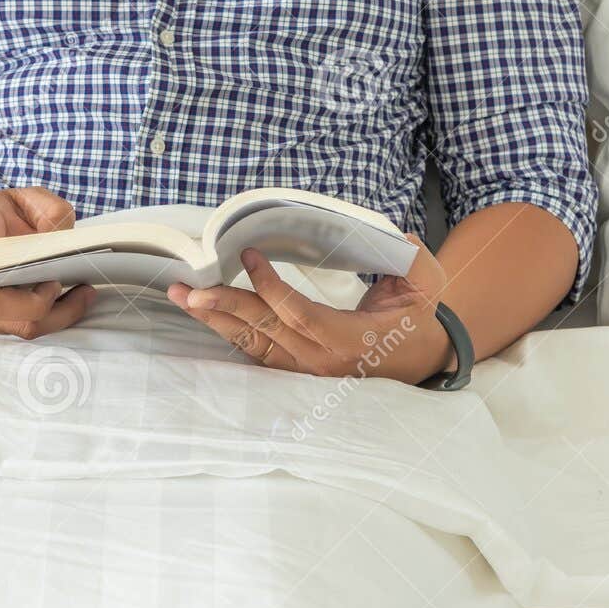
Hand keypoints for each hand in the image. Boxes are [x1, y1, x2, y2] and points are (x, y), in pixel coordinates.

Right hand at [0, 187, 95, 337]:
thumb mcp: (22, 198)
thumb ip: (48, 208)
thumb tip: (64, 235)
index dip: (2, 253)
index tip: (37, 254)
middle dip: (41, 300)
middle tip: (63, 280)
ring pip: (20, 325)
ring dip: (59, 314)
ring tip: (85, 292)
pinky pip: (27, 328)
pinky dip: (55, 318)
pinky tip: (73, 299)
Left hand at [166, 237, 454, 383]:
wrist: (420, 357)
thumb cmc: (418, 315)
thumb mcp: (425, 283)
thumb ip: (409, 259)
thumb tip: (396, 237)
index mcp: (352, 342)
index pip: (301, 316)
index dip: (272, 289)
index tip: (249, 256)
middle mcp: (323, 363)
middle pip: (265, 334)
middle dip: (225, 309)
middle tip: (189, 290)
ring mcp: (306, 370)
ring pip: (253, 345)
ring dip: (216, 320)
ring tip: (183, 298)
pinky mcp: (295, 368)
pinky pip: (255, 351)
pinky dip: (228, 330)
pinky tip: (202, 313)